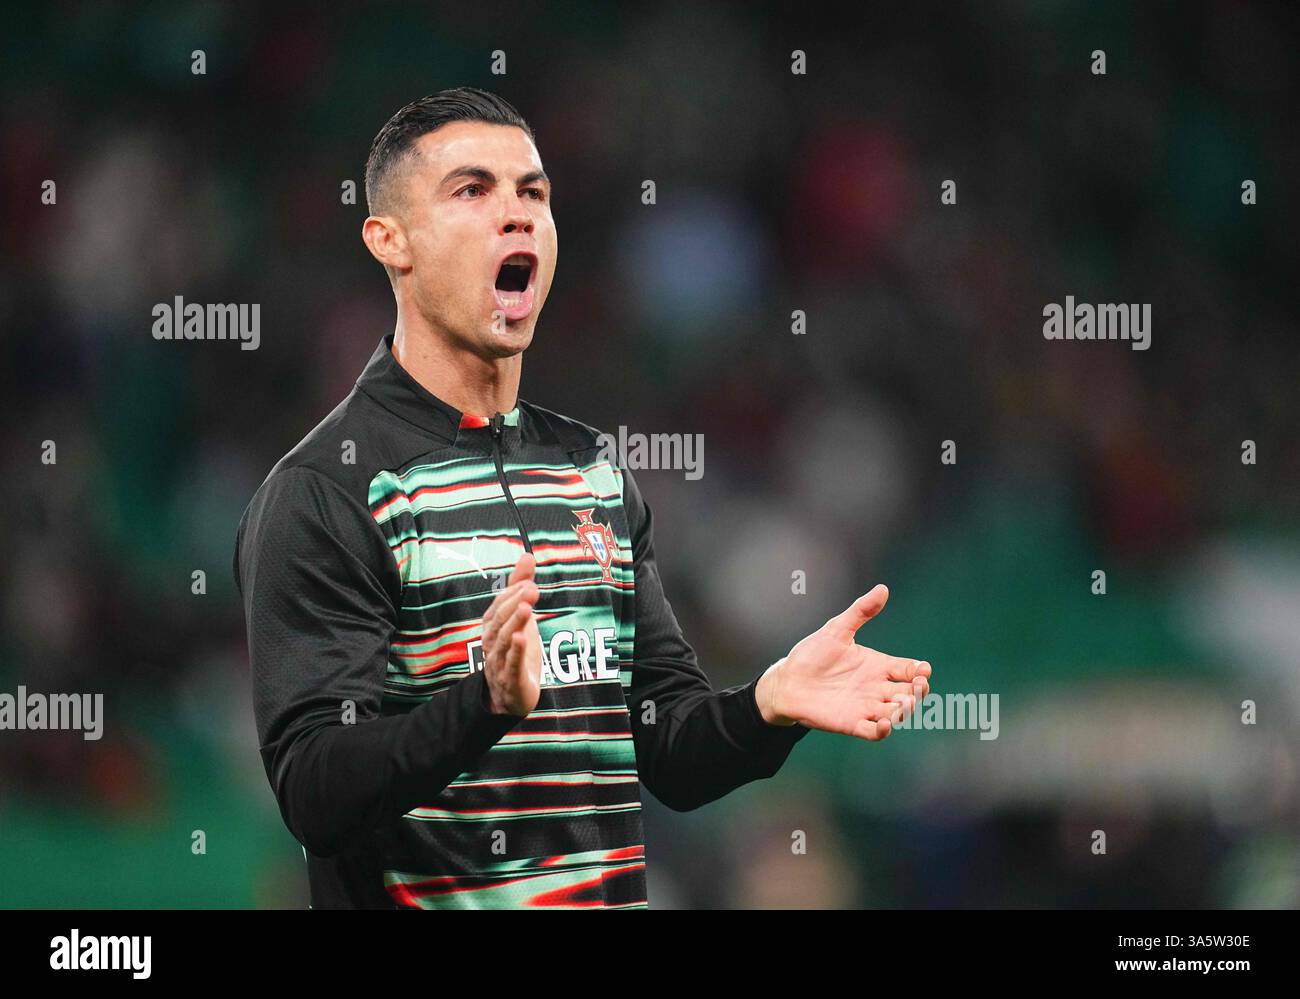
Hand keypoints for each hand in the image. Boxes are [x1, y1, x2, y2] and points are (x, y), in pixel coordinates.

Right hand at [480, 552, 541, 715]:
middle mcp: (492, 643)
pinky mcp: (512, 680)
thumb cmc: (515, 652)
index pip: (498, 607)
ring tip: (526, 608)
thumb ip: (520, 587)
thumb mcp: (520, 617)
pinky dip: (516, 652)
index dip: (512, 594)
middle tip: (532, 589)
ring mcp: (499, 663)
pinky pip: (512, 665)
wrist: (510, 696)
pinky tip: (522, 639)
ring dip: (514, 624)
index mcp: (492, 628)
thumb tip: (527, 556)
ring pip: (504, 641)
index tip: (528, 581)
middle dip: (514, 604)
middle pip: (500, 621)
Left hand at [756, 584, 930, 740]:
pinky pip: (873, 732)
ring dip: (903, 711)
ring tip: (903, 704)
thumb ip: (860, 612)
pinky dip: (882, 731)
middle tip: (918, 686)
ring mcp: (866, 707)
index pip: (908, 670)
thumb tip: (883, 588)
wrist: (787, 680)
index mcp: (878, 666)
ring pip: (895, 713)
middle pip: (908, 693)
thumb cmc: (812, 654)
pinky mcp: (851, 723)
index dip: (919, 671)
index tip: (923, 669)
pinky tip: (884, 724)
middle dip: (918, 691)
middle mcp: (876, 688)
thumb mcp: (837, 630)